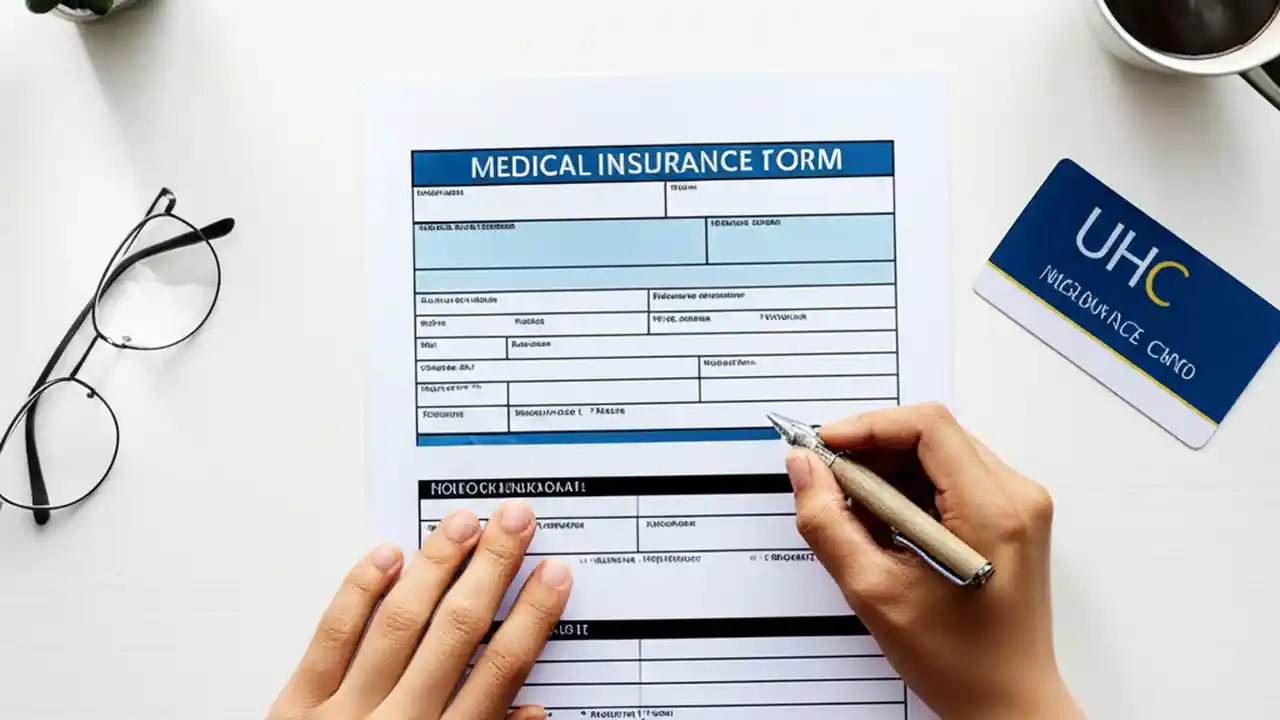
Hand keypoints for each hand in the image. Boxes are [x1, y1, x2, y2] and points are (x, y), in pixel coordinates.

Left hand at [270, 502, 570, 719]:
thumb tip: (532, 712)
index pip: (500, 671)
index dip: (531, 618)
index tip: (552, 577)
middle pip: (456, 632)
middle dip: (491, 569)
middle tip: (513, 522)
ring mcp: (344, 713)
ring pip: (399, 622)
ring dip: (435, 566)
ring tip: (460, 524)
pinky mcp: (296, 705)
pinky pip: (331, 636)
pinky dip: (358, 592)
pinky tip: (385, 556)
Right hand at [786, 404, 1082, 719]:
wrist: (1007, 702)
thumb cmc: (958, 662)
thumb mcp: (874, 592)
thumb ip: (829, 523)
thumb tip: (804, 469)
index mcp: (992, 510)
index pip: (927, 426)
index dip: (868, 427)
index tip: (825, 445)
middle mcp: (1016, 497)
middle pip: (932, 435)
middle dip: (872, 450)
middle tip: (827, 478)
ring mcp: (1017, 506)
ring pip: (938, 454)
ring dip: (888, 471)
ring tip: (854, 512)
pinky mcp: (1009, 517)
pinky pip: (950, 478)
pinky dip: (909, 490)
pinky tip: (884, 524)